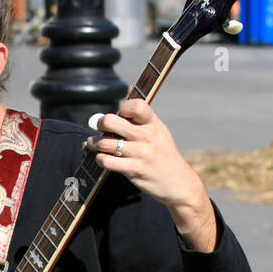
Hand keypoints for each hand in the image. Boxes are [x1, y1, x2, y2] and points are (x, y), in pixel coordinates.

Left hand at [86, 99, 216, 251]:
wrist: (177, 183)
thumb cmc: (163, 154)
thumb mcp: (158, 130)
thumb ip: (142, 113)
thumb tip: (129, 88)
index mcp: (154, 124)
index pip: (136, 105)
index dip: (123, 107)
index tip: (119, 114)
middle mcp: (147, 137)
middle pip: (112, 122)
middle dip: (100, 122)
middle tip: (99, 126)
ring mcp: (140, 154)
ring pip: (105, 142)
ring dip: (95, 143)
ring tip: (94, 144)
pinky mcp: (134, 170)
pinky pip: (107, 161)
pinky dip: (100, 159)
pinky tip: (102, 158)